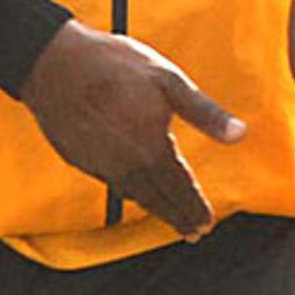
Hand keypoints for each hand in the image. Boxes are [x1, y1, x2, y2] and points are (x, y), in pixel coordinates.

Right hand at [19, 19, 244, 239]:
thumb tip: (240, 134)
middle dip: (178, 217)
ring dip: (154, 208)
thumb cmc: (116, 65)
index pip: (179, 187)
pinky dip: (128, 191)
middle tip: (194, 232)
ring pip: (132, 194)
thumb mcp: (169, 81)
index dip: (194, 208)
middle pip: (157, 199)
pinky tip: (132, 188)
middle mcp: (125, 163)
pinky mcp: (79, 157)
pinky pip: (111, 182)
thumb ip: (205, 113)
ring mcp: (99, 163)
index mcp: (151, 146)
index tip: (206, 225)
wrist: (55, 62)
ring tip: (168, 216)